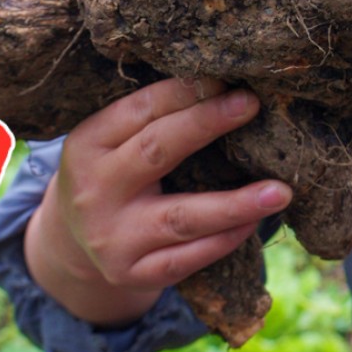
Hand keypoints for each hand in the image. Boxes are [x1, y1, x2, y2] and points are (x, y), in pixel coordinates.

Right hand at [23, 77, 291, 327]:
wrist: (71, 244)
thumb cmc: (113, 173)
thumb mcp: (114, 140)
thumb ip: (155, 116)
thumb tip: (227, 83)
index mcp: (88, 144)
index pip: (140, 110)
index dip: (186, 92)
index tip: (229, 78)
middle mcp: (95, 191)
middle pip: (157, 151)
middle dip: (206, 124)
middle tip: (251, 104)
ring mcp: (112, 237)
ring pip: (182, 218)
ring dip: (235, 204)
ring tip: (280, 191)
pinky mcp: (131, 273)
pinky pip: (186, 258)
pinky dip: (224, 239)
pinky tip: (255, 222)